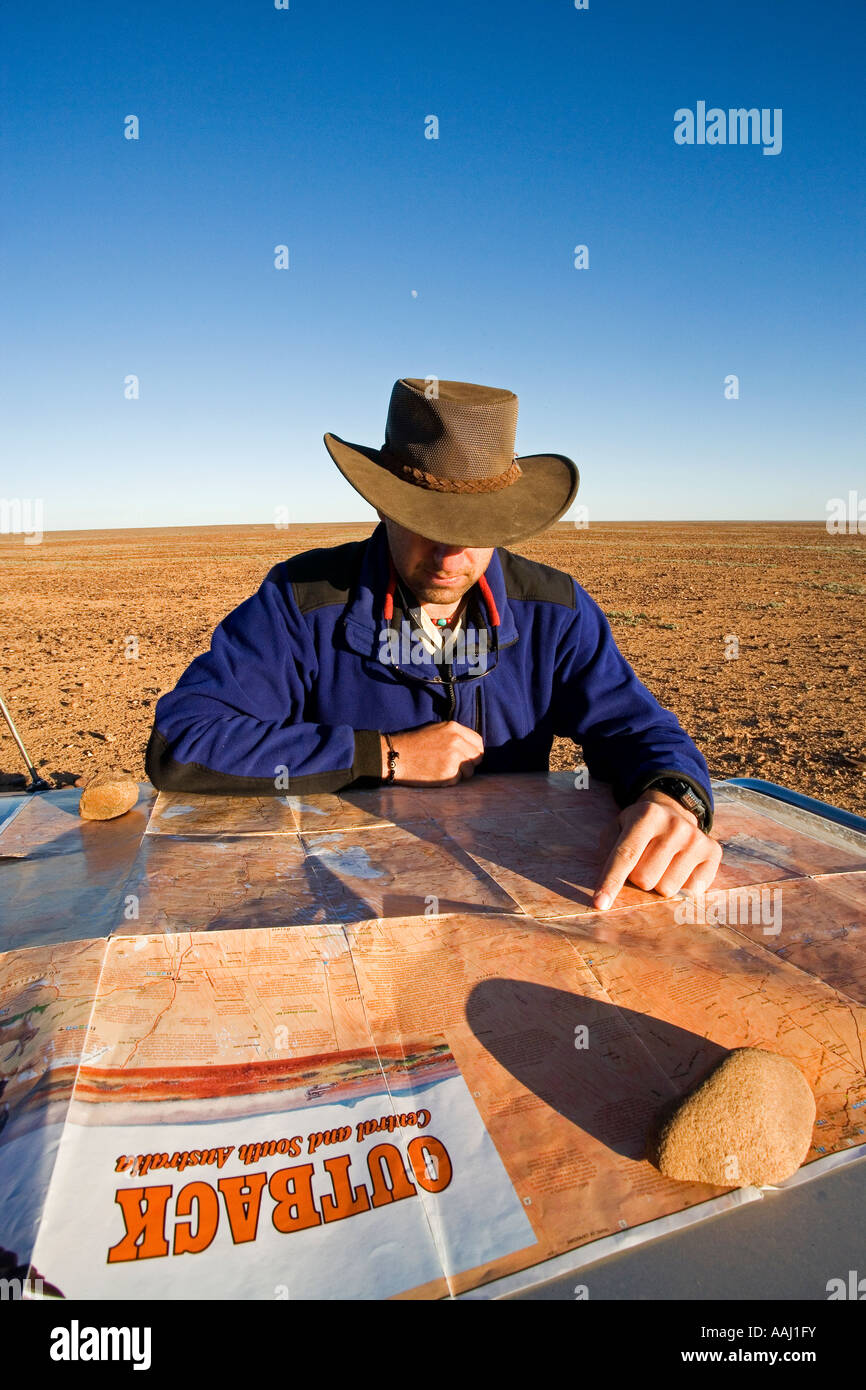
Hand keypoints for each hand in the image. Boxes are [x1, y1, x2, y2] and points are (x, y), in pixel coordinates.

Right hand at [380, 722, 483, 785]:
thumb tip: (470, 746)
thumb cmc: (412, 743)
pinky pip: (458, 780)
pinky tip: (436, 775)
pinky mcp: (449, 773)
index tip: (468, 757)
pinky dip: (449, 781)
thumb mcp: (435, 729)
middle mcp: (457, 742)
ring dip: (460, 774)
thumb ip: (455, 735)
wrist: (395, 756)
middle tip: (456, 766)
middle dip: (469, 763)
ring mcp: (454, 758)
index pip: (478, 742)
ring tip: (443, 770)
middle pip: (477, 757)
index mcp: (454, 728)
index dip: (474, 751)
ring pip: (470, 771)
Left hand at [592, 788, 721, 910]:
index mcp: (647, 815)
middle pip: (645, 878)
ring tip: (662, 864)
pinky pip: (691, 891)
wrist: (674, 812)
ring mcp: (696, 839)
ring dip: (659, 884)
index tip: (600, 904)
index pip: (625, 856)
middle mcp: (675, 825)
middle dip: (638, 879)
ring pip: (667, 889)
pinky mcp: (713, 852)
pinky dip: (681, 886)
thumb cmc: (638, 829)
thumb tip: (608, 887)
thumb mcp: (616, 828)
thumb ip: (607, 852)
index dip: (611, 881)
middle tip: (643, 862)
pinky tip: (680, 868)